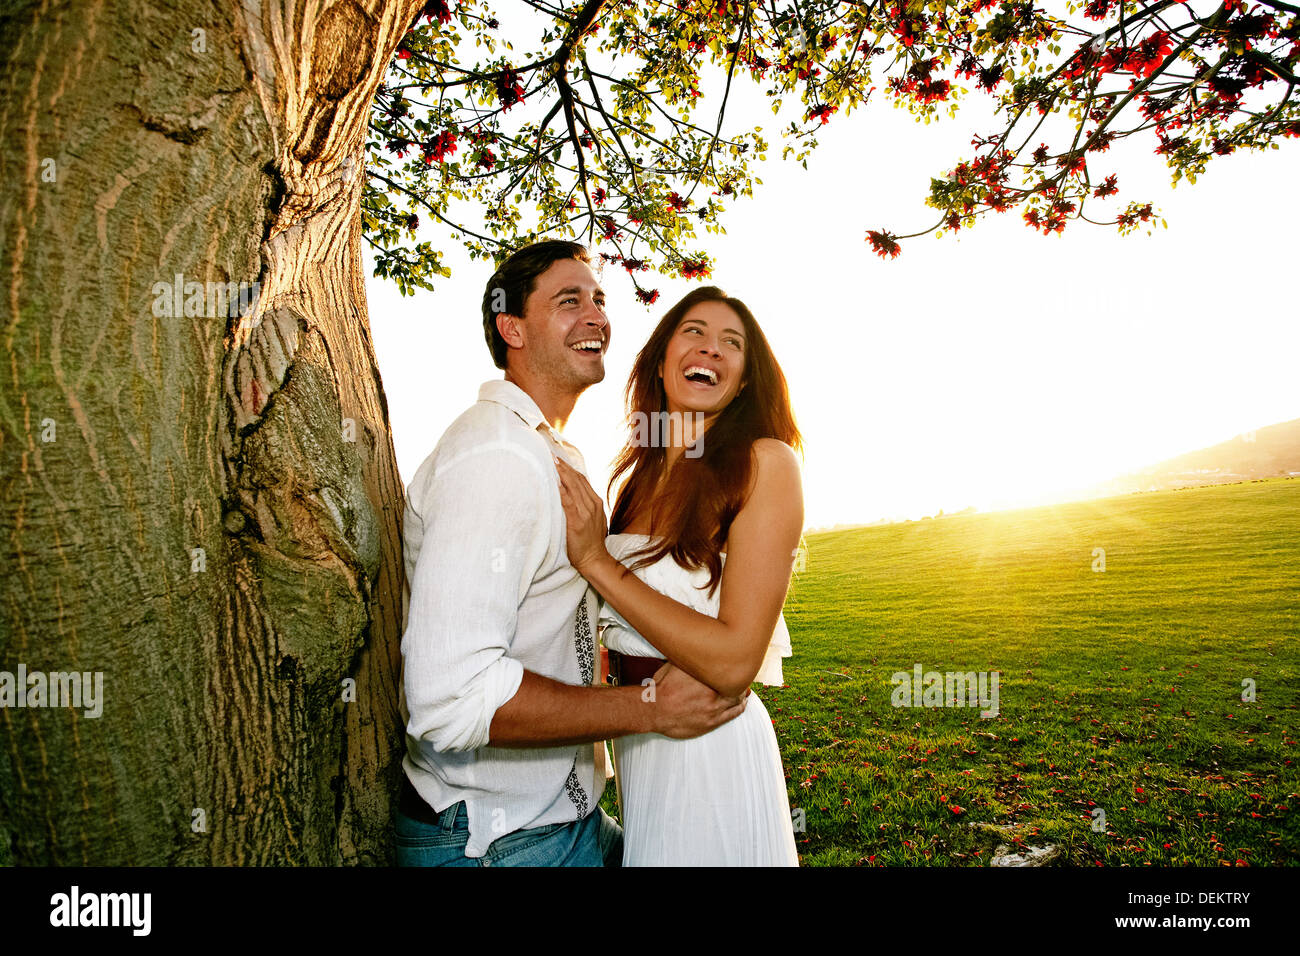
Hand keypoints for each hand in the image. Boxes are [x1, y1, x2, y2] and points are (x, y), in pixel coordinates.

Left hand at [554, 455, 609, 572]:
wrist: (594, 559)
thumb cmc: (591, 541)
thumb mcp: (594, 519)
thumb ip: (586, 506)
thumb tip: (574, 494)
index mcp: (596, 502)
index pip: (583, 480)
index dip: (571, 468)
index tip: (561, 458)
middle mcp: (592, 504)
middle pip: (577, 480)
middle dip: (565, 467)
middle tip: (553, 454)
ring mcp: (585, 512)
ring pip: (573, 487)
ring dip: (562, 474)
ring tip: (552, 462)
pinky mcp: (577, 521)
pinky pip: (567, 502)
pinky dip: (561, 490)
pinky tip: (554, 482)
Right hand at [646, 661, 746, 738]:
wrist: (653, 710)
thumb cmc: (662, 686)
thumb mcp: (675, 664)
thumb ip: (690, 657)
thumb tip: (697, 644)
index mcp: (706, 676)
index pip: (730, 668)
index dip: (737, 664)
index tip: (739, 661)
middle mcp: (713, 692)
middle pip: (737, 685)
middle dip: (742, 680)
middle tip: (745, 674)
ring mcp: (714, 709)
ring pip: (737, 700)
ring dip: (743, 694)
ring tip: (746, 689)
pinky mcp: (711, 722)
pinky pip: (732, 715)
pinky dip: (739, 707)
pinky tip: (742, 704)